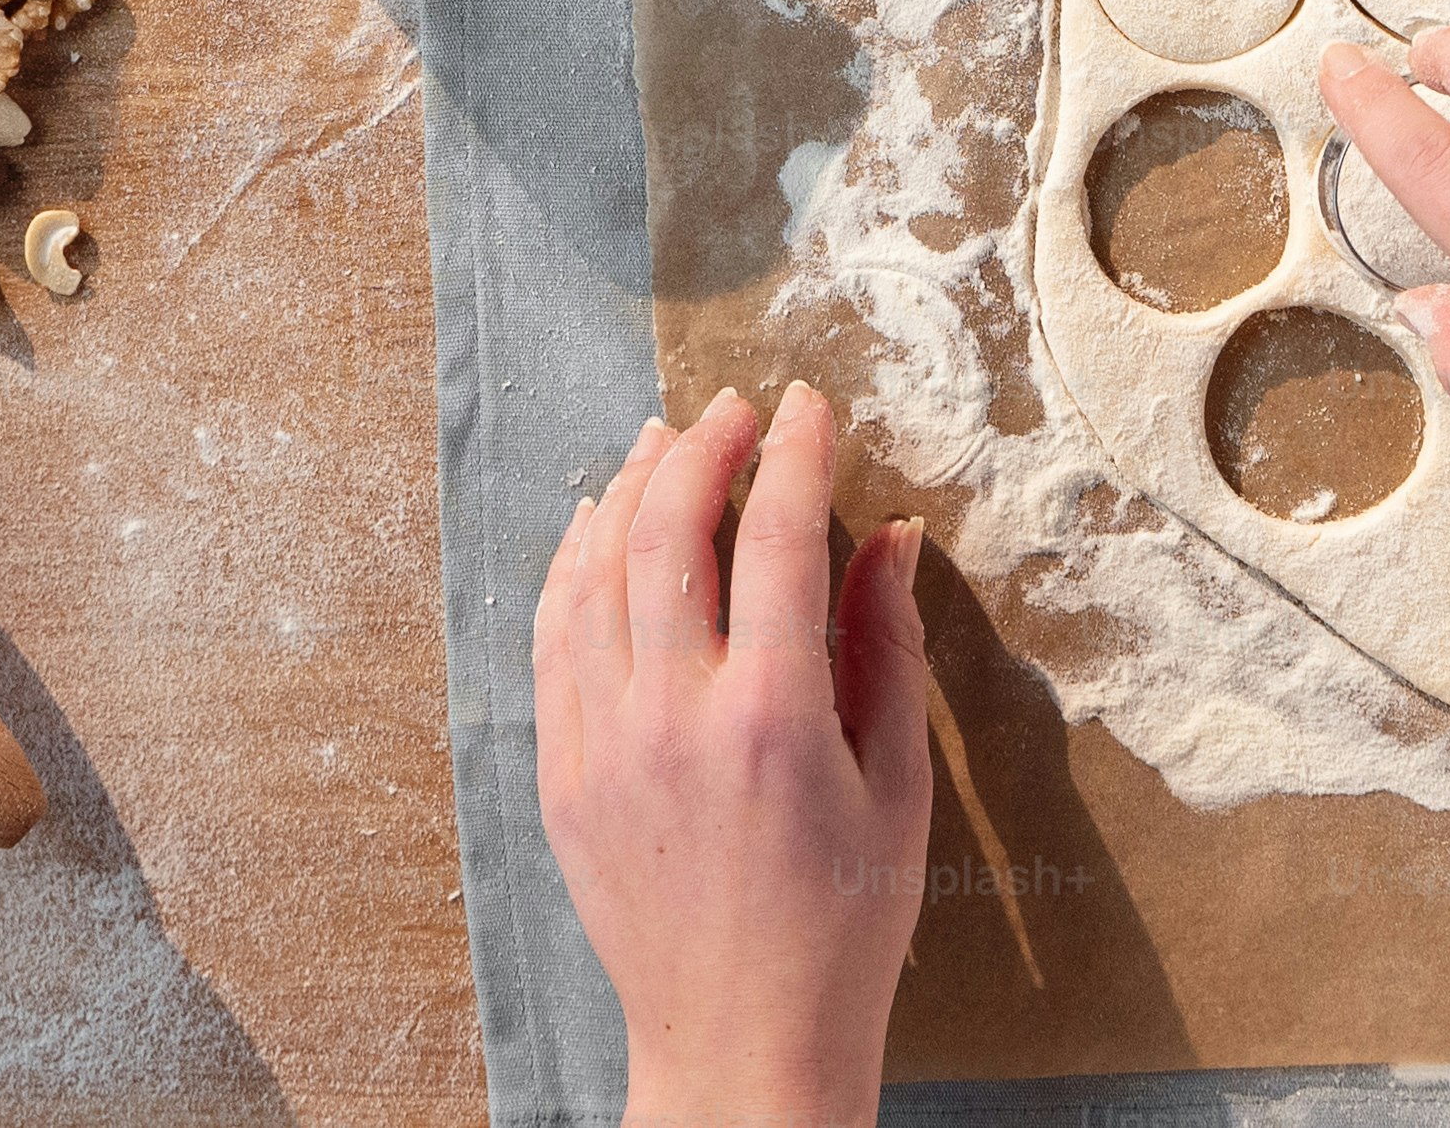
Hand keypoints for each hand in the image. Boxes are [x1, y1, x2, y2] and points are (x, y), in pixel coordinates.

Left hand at [532, 385, 934, 1127]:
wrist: (743, 1042)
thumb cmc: (842, 924)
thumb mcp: (898, 784)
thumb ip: (888, 646)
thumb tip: (892, 535)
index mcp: (773, 717)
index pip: (777, 537)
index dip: (794, 454)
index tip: (809, 406)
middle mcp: (674, 719)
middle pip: (668, 534)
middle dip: (702, 449)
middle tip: (734, 411)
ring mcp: (604, 747)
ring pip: (594, 575)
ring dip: (628, 491)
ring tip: (662, 441)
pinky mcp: (563, 779)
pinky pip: (552, 642)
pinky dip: (571, 568)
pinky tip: (596, 531)